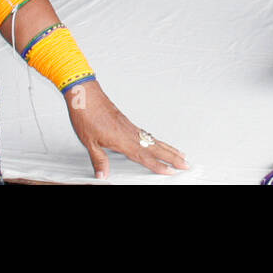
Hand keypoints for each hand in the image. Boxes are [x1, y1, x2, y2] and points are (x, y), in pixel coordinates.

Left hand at [65, 80, 188, 178]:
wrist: (85, 96)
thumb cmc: (86, 115)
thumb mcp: (89, 142)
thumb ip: (99, 160)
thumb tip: (103, 176)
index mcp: (122, 140)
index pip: (144, 156)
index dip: (158, 165)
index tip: (171, 172)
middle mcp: (130, 133)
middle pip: (155, 147)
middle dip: (172, 157)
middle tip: (186, 163)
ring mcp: (130, 127)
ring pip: (153, 140)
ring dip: (168, 148)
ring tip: (180, 155)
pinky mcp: (127, 122)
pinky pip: (147, 134)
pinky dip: (157, 141)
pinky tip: (158, 144)